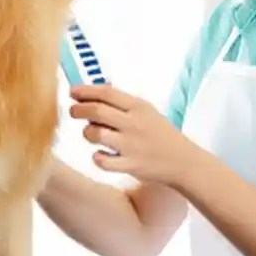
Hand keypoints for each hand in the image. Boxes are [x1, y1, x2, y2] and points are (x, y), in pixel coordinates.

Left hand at [68, 84, 202, 186]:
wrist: (183, 161)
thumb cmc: (162, 134)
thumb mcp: (148, 111)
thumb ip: (124, 103)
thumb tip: (96, 92)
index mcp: (139, 107)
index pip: (107, 92)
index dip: (85, 90)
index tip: (73, 92)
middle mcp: (134, 124)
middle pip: (97, 111)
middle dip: (79, 109)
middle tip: (73, 111)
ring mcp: (131, 145)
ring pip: (96, 134)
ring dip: (87, 132)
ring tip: (90, 134)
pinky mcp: (130, 165)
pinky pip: (103, 161)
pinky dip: (97, 157)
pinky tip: (100, 155)